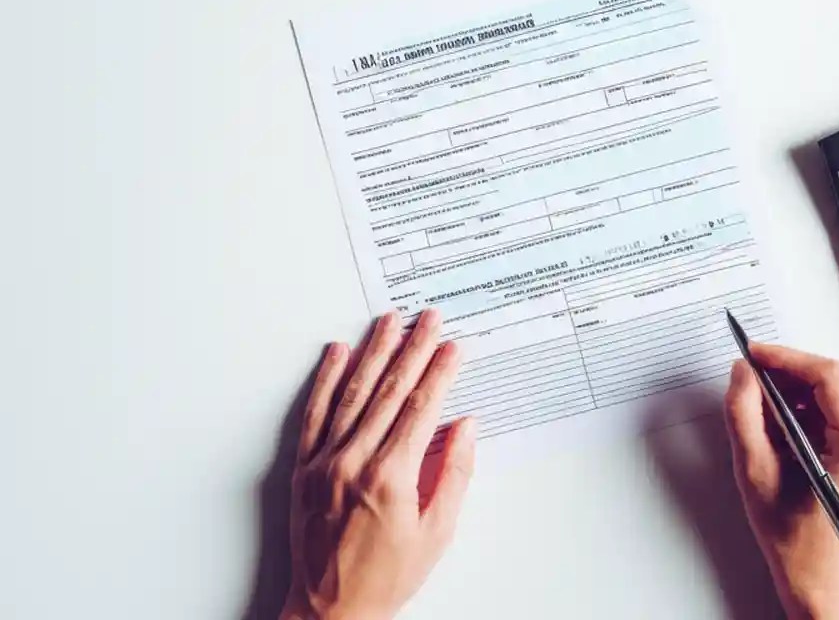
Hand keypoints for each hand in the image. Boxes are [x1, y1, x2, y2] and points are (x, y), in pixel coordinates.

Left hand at [280, 309, 474, 619]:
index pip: (421, 408)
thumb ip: (453, 475)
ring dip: (373, 353)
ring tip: (388, 322)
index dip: (440, 372)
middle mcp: (353, 461)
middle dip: (413, 349)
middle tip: (428, 319)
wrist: (328, 611)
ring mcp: (324, 462)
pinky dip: (325, 380)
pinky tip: (336, 353)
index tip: (453, 347)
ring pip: (352, 393)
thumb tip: (464, 428)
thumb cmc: (384, 578)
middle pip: (389, 391)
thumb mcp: (436, 533)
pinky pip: (315, 413)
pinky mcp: (303, 469)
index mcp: (390, 477)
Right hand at [724, 344, 838, 619]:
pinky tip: (778, 425)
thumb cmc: (792, 534)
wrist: (816, 570)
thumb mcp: (756, 469)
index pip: (827, 376)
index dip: (787, 358)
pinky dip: (803, 409)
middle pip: (831, 381)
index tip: (754, 354)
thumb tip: (742, 373)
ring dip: (793, 393)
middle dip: (787, 374)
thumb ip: (744, 414)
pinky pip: (833, 411)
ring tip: (760, 410)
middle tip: (750, 378)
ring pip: (831, 394)